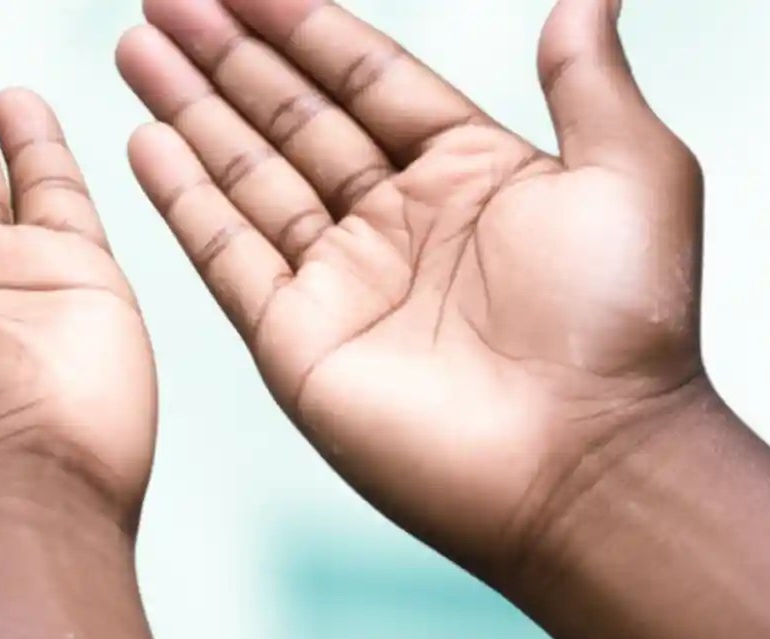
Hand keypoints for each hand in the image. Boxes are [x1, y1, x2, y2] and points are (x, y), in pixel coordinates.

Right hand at [120, 0, 703, 575]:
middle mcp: (394, 222)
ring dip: (190, 109)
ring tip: (137, 48)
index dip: (300, 25)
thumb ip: (585, 79)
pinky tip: (145, 142)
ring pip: (247, 173)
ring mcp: (340, 281)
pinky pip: (226, 254)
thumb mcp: (631, 172)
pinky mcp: (296, 340)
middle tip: (164, 2)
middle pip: (290, 117)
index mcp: (467, 173)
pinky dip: (183, 199)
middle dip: (225, 55)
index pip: (363, 78)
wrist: (582, 461)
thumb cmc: (621, 325)